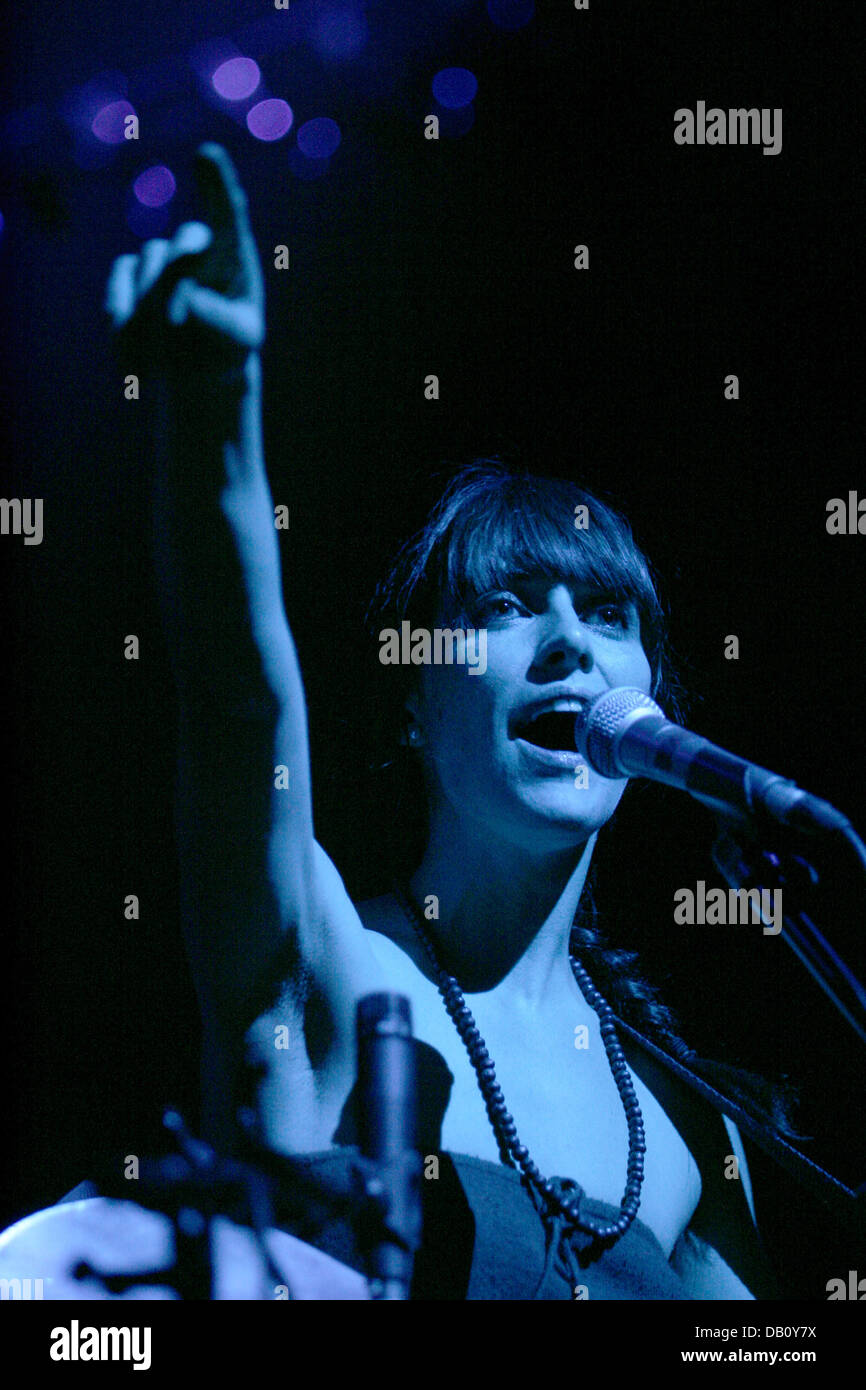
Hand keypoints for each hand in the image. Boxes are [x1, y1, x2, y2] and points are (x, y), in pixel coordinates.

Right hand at [105, 143, 263, 368]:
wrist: (198, 368)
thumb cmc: (228, 348)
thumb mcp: (237, 342)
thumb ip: (220, 322)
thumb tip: (188, 299)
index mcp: (232, 255)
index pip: (226, 214)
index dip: (216, 185)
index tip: (207, 154)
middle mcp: (195, 247)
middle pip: (181, 248)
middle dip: (179, 289)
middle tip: (179, 329)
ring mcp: (157, 260)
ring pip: (150, 272)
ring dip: (159, 318)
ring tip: (173, 357)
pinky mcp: (126, 279)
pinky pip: (119, 301)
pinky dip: (127, 334)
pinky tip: (140, 365)